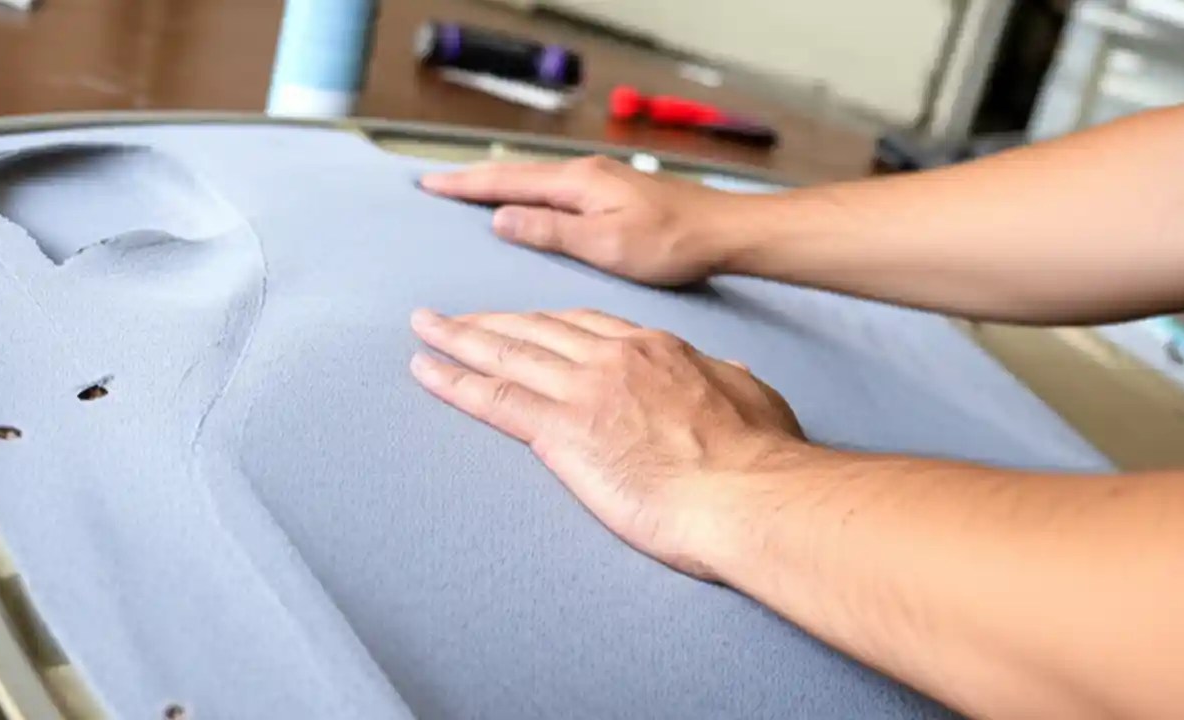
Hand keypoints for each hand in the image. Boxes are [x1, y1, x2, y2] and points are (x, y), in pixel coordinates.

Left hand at [409, 308, 806, 579]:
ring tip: (424, 328)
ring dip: (459, 338)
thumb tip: (728, 370)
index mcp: (655, 350)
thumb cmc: (758, 456)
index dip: (547, 323)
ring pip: (508, 353)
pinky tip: (427, 370)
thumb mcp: (753, 398)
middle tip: (454, 316)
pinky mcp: (562, 434)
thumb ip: (729, 379)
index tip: (525, 322)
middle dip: (491, 320)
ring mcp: (584, 392)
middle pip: (537, 329)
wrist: (747, 491)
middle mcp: (613, 359)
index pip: (586, 325)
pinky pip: (496, 399)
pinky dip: (455, 382)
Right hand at [419, 156, 739, 285]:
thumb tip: (501, 219)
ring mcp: (603, 180)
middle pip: (518, 174)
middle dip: (475, 180)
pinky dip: (531, 193)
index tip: (429, 184)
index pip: (507, 181)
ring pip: (538, 180)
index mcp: (579, 182)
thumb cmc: (673, 243)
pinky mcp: (617, 193)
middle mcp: (587, 173)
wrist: (725, 233)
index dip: (465, 185)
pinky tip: (529, 202)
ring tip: (471, 191)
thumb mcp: (606, 245)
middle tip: (437, 184)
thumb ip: (551, 231)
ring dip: (501, 186)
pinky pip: (558, 189)